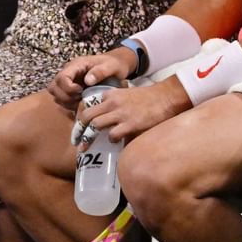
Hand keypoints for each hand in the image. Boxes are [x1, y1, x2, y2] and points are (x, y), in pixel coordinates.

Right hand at [47, 48, 136, 109]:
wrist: (116, 65)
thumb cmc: (114, 64)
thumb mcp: (111, 66)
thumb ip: (101, 71)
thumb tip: (88, 81)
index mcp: (76, 65)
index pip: (61, 77)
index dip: (68, 88)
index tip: (81, 92)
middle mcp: (68, 73)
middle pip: (53, 87)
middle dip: (65, 97)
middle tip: (80, 100)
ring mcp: (68, 82)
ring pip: (56, 95)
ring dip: (66, 102)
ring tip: (80, 103)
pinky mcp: (70, 90)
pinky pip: (61, 100)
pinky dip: (68, 106)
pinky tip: (80, 106)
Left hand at [77, 77, 192, 143]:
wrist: (165, 98)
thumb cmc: (147, 99)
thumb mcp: (125, 95)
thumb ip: (113, 104)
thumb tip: (104, 120)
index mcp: (109, 95)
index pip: (87, 105)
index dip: (81, 118)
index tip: (79, 128)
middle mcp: (111, 103)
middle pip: (86, 116)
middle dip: (78, 130)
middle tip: (76, 141)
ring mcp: (120, 114)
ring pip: (95, 125)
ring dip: (90, 137)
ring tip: (87, 146)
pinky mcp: (129, 124)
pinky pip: (112, 135)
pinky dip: (111, 139)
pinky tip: (114, 141)